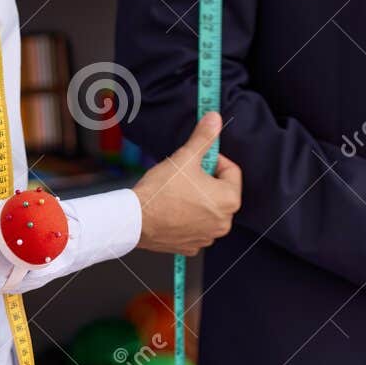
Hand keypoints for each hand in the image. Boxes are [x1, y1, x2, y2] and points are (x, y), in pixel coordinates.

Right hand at [133, 113, 242, 254]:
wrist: (134, 220)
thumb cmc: (161, 191)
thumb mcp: (185, 158)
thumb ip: (204, 137)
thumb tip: (215, 118)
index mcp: (229, 200)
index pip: (231, 170)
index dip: (213, 160)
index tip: (197, 160)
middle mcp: (224, 222)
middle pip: (221, 191)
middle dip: (206, 180)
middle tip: (185, 176)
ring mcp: (208, 237)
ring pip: (208, 209)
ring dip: (198, 199)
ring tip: (176, 193)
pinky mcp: (192, 246)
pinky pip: (196, 226)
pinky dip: (187, 218)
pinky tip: (172, 210)